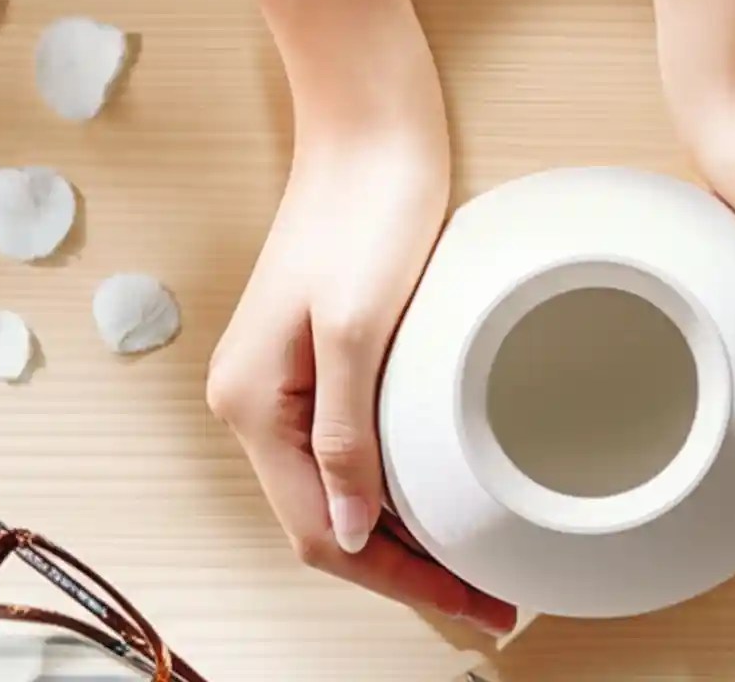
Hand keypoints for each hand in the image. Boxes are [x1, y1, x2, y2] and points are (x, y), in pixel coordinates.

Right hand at [207, 0, 514, 634]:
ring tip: (465, 564)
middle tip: (483, 596)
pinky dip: (385, 489)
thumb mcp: (355, 331)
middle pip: (323, 521)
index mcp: (252, 403)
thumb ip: (345, 439)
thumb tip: (348, 532)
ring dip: (394, 535)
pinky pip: (342, 452)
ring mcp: (281, 383)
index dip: (396, 579)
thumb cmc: (363, 213)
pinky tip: (429, 501)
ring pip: (333, 492)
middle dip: (400, 568)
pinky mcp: (314, 362)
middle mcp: (255, 403)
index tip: (468, 602)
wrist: (367, 132)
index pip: (318, 531)